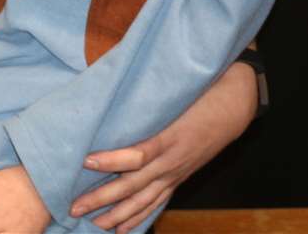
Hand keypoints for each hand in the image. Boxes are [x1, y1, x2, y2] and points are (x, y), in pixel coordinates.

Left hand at [70, 62, 258, 231]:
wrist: (234, 104)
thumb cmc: (200, 91)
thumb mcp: (172, 91)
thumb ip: (142, 94)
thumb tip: (108, 89)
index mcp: (168, 137)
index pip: (137, 154)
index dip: (112, 161)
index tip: (86, 160)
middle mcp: (171, 161)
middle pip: (132, 184)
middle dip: (101, 198)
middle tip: (73, 206)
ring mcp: (176, 172)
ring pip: (143, 199)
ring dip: (117, 215)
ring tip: (93, 224)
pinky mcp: (179, 177)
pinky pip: (157, 201)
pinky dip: (140, 216)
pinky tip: (123, 230)